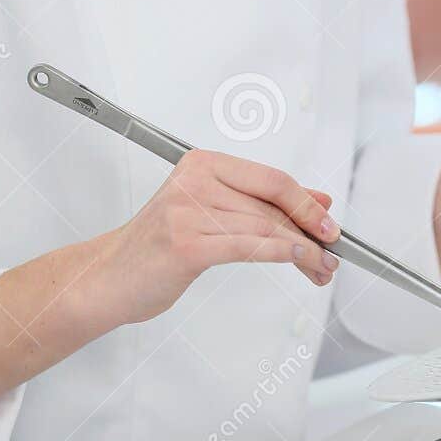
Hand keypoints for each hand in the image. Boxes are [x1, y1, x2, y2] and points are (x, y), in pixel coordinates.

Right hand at [97, 150, 341, 325]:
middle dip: (310, 232)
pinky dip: (281, 253)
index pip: (271, 179)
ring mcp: (188, 212)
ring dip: (303, 251)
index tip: (330, 225)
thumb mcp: (212, 214)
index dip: (307, 202)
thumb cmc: (160, 246)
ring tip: (320, 268)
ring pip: (265, 228)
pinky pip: (248, 246)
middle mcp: (195, 181)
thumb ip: (261, 204)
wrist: (107, 277)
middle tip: (332, 253)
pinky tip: (299, 261)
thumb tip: (318, 200)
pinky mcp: (185, 245)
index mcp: (203, 164)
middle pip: (272, 206)